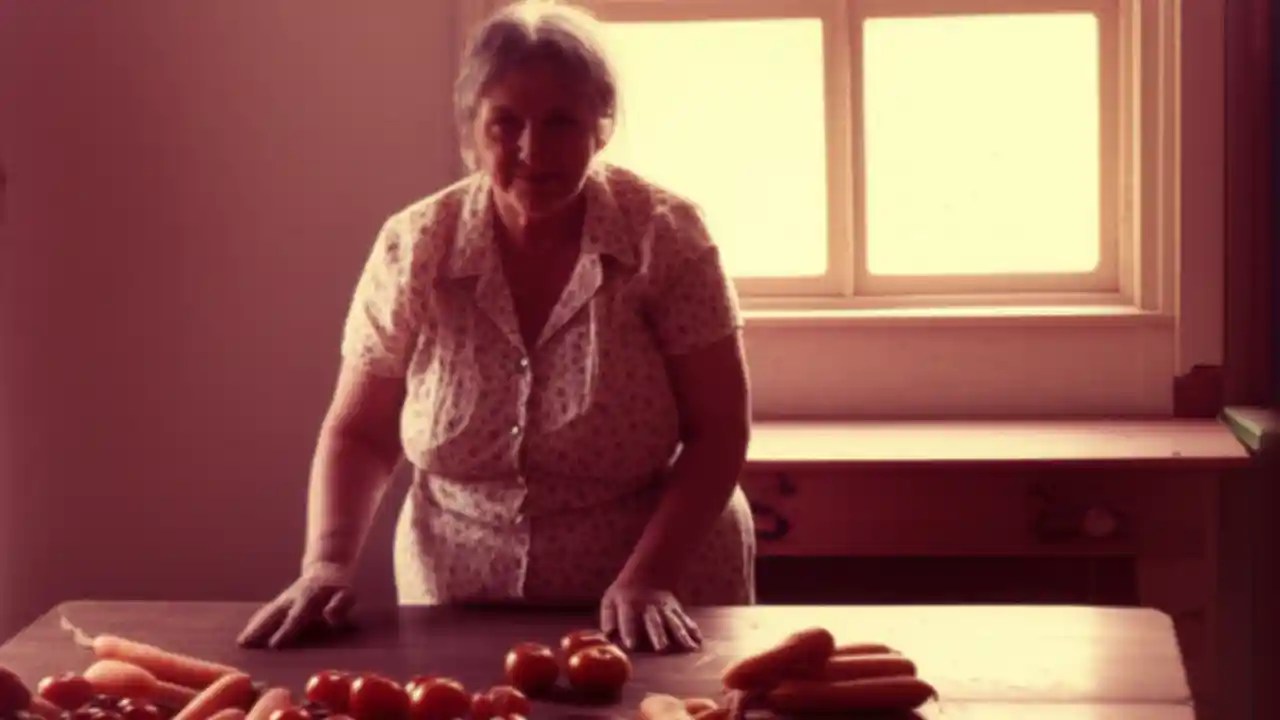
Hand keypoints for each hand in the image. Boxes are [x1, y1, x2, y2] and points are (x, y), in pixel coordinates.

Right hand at [236, 570, 355, 649]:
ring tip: (240, 642)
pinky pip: (265, 612)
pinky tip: (246, 635)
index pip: (296, 617)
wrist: (326, 568)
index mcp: (309, 598)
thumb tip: (329, 615)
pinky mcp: (279, 601)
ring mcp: (284, 599)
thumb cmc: (338, 588)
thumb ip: (340, 605)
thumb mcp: (346, 595)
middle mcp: (292, 598)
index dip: (286, 631)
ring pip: (266, 613)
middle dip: (259, 629)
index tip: (274, 645)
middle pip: (273, 614)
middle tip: (244, 643)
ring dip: (253, 627)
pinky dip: (255, 622)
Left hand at [599, 578, 701, 652]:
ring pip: (673, 621)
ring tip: (689, 648)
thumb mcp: (610, 601)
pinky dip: (692, 630)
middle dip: (658, 635)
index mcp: (629, 604)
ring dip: (680, 635)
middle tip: (661, 649)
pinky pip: (684, 620)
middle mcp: (648, 607)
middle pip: (654, 622)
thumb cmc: (624, 594)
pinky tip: (698, 641)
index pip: (628, 618)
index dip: (628, 631)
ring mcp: (664, 608)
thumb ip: (608, 619)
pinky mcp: (675, 609)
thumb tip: (606, 638)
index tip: (631, 645)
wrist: (647, 572)